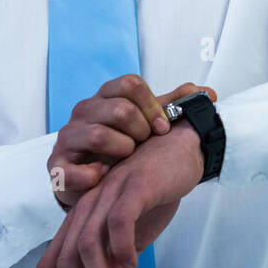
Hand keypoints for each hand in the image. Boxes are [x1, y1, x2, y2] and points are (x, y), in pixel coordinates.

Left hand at [38, 121, 205, 267]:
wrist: (181, 149)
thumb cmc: (155, 190)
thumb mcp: (132, 232)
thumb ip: (115, 260)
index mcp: (81, 219)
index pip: (50, 262)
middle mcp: (86, 207)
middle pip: (66, 260)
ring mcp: (107, 195)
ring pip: (88, 246)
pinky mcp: (133, 187)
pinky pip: (118, 222)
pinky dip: (122, 249)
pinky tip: (135, 263)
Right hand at [47, 76, 212, 206]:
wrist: (99, 183)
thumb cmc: (123, 147)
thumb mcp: (148, 125)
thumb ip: (174, 107)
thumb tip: (210, 93)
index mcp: (106, 97)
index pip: (130, 83)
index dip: (152, 106)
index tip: (163, 128)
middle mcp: (84, 111)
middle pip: (119, 109)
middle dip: (140, 131)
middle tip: (143, 146)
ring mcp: (68, 137)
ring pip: (99, 135)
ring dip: (122, 151)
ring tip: (126, 159)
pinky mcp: (57, 166)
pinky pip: (74, 169)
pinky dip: (95, 175)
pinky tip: (104, 176)